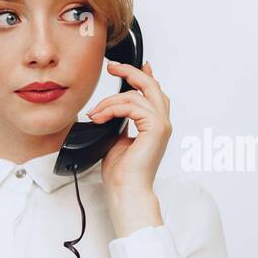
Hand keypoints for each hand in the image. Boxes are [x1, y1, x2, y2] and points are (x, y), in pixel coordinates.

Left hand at [85, 60, 171, 195]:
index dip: (142, 75)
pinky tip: (100, 117)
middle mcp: (161, 123)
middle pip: (150, 86)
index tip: (124, 67)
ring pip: (136, 95)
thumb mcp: (116, 140)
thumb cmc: (121, 173)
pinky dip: (112, 109)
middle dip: (130, 72)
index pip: (152, 93)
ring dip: (110, 101)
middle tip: (112, 67)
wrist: (126, 190)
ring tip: (95, 113)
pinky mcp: (156, 128)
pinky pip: (133, 106)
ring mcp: (161, 125)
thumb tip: (109, 111)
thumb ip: (118, 122)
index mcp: (154, 125)